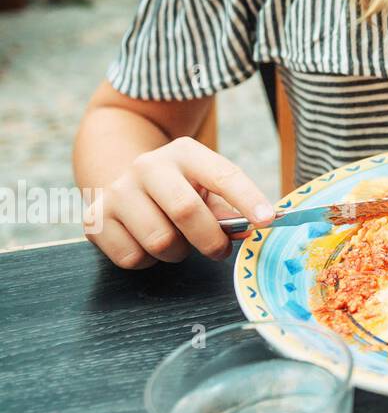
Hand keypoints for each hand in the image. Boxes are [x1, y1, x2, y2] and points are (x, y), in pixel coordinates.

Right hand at [87, 138, 275, 269]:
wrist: (118, 178)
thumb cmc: (176, 188)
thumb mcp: (203, 185)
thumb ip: (228, 207)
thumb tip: (252, 227)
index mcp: (184, 152)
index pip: (222, 175)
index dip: (247, 198)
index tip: (267, 220)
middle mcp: (148, 166)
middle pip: (186, 210)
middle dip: (210, 239)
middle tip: (220, 250)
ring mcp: (117, 191)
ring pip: (159, 240)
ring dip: (177, 252)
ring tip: (177, 242)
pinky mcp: (94, 219)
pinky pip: (132, 257)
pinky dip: (148, 261)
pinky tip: (146, 243)